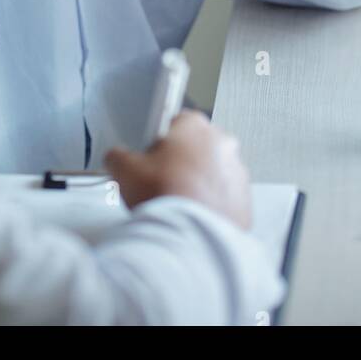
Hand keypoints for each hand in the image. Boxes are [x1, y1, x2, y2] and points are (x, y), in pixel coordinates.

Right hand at [104, 110, 252, 230]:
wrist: (188, 236)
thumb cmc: (163, 194)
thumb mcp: (124, 169)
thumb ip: (118, 156)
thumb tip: (116, 159)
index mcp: (194, 125)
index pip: (175, 123)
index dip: (159, 141)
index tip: (151, 158)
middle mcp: (222, 142)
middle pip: (196, 147)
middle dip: (181, 162)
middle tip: (161, 184)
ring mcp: (237, 172)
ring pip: (213, 173)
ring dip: (198, 184)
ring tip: (177, 205)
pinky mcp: (244, 201)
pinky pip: (224, 199)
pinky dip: (210, 206)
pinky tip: (192, 218)